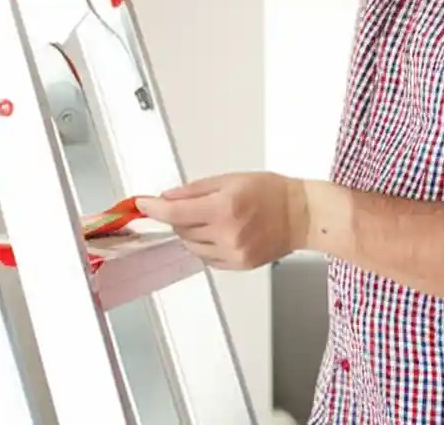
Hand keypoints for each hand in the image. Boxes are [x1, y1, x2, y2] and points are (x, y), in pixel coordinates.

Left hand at [135, 172, 308, 269]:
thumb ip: (195, 189)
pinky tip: (221, 232)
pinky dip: (205, 245)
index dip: (153, 209)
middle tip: (194, 206)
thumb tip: (167, 197)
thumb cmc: (272, 193)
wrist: (301, 215)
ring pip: (191, 246)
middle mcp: (227, 233)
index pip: (174, 213)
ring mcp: (233, 252)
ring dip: (191, 232)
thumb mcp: (230, 179)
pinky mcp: (238, 265)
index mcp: (224, 208)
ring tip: (213, 218)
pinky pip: (206, 258)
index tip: (141, 204)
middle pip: (180, 230)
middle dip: (178, 217)